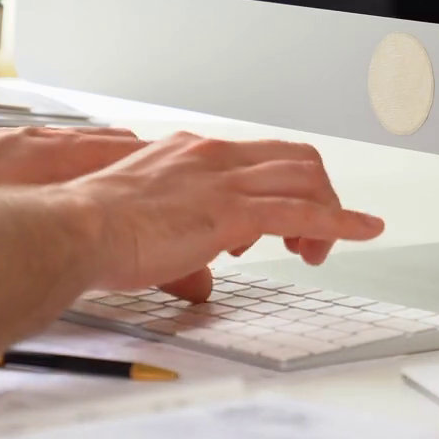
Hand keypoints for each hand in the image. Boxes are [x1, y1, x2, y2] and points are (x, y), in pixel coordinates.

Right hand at [56, 133, 383, 301]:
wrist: (75, 230)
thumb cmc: (93, 234)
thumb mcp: (144, 235)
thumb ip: (181, 255)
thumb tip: (202, 285)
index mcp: (187, 154)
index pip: (253, 158)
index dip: (277, 187)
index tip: (279, 222)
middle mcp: (211, 156)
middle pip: (292, 158)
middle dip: (314, 194)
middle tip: (306, 239)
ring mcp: (224, 180)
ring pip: (306, 178)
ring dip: (328, 211)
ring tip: (320, 250)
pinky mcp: (233, 211)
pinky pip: (305, 210)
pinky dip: (342, 221)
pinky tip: (363, 232)